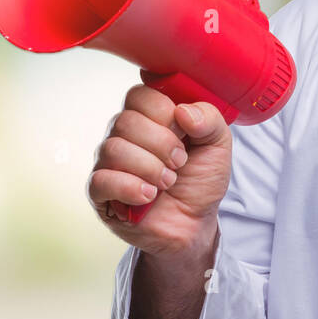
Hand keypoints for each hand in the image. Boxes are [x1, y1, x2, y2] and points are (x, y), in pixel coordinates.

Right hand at [87, 84, 232, 257]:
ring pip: (113, 149)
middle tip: (180, 163)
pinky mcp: (99, 191)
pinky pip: (101, 180)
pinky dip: (130, 187)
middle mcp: (123, 135)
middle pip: (126, 121)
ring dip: (150, 168)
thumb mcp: (218, 145)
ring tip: (168, 182)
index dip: (164, 113)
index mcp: (148, 117)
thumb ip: (210, 119)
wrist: (194, 223)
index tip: (185, 134)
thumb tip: (183, 111)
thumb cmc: (200, 180)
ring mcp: (108, 162)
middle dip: (162, 144)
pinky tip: (149, 195)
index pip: (139, 95)